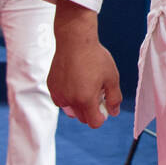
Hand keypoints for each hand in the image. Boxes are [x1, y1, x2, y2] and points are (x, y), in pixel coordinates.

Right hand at [49, 0, 121, 127]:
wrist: (74, 41)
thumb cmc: (95, 57)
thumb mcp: (111, 77)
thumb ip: (114, 98)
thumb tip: (113, 112)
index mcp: (85, 99)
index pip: (94, 123)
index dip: (101, 117)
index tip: (104, 106)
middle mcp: (69, 100)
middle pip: (82, 118)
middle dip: (91, 111)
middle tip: (97, 93)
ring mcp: (58, 94)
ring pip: (70, 110)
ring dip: (78, 104)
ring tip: (85, 86)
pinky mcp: (51, 87)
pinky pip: (61, 99)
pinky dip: (68, 96)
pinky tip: (74, 81)